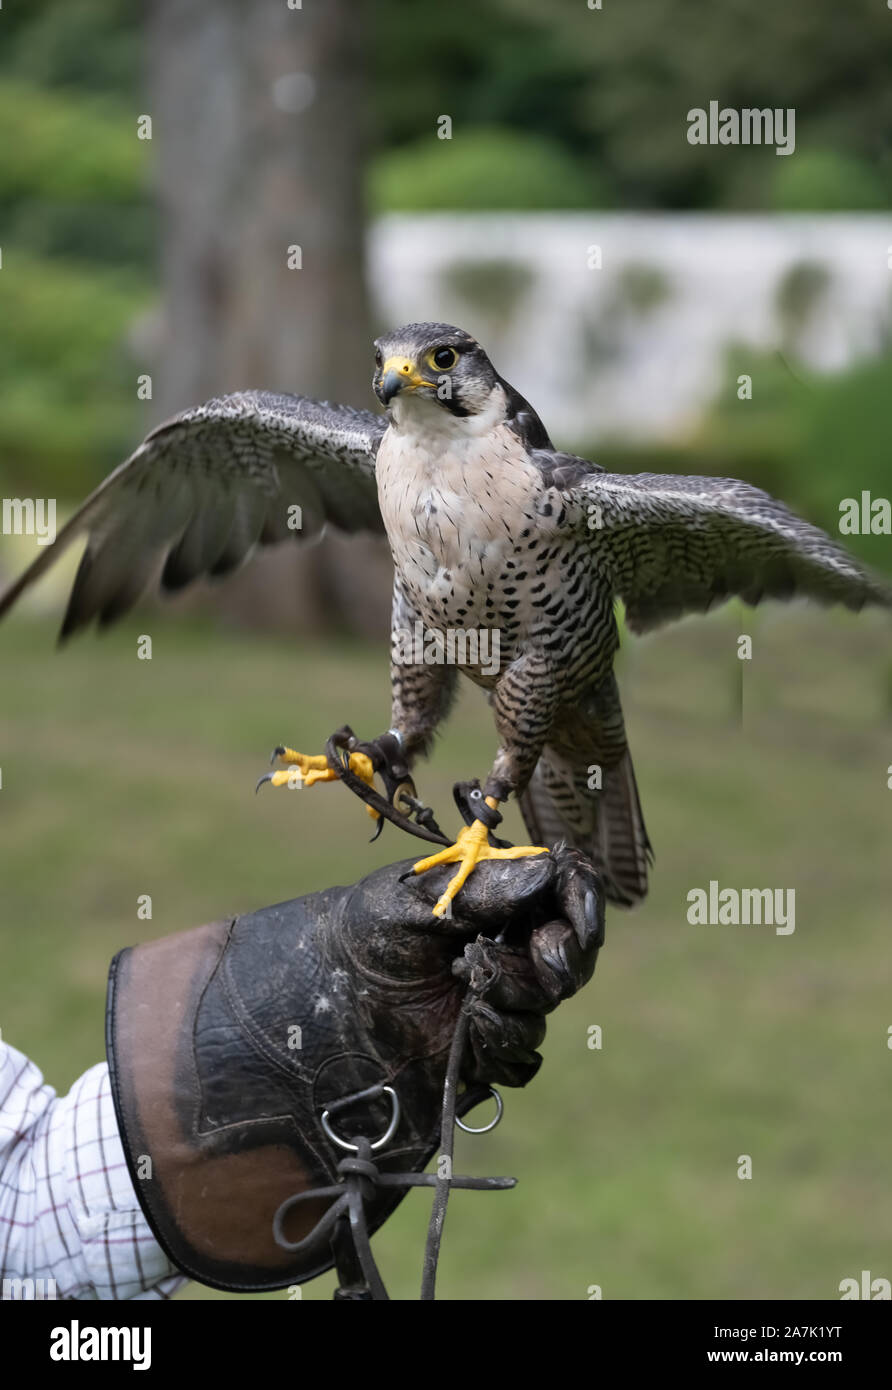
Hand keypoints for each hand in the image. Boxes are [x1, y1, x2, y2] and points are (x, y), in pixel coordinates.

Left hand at [337, 844, 604, 1086]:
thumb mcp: (418, 900)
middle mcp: (510, 946)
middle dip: (554, 958)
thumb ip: (484, 889)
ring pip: (547, 1007)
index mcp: (500, 899)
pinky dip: (503, 1042)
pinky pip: (525, 1056)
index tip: (580, 924)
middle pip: (572, 955)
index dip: (584, 904)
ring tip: (465, 984)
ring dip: (513, 997)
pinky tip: (468, 1027)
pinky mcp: (487, 1047)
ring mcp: (501, 998)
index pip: (566, 892)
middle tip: (507, 955)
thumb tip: (549, 868)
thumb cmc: (366, 932)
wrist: (324, 996)